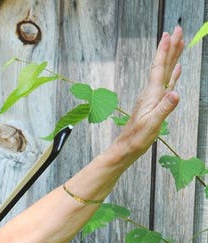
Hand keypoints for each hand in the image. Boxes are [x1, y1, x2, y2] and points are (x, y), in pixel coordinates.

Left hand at [114, 26, 183, 160]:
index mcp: (152, 94)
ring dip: (172, 57)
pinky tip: (177, 70)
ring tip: (179, 44)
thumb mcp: (152, 124)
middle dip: (171, 47)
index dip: (164, 50)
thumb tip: (175, 93)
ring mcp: (154, 97)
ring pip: (166, 72)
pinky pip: (167, 84)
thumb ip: (164, 108)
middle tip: (178, 30)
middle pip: (163, 65)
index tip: (169, 34)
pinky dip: (173, 74)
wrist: (127, 148)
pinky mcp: (155, 103)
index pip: (159, 67)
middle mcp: (152, 92)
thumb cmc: (137, 138)